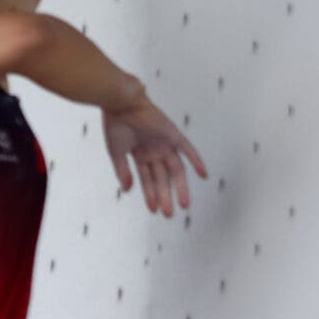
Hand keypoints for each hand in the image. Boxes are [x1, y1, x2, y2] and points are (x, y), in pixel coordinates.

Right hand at [102, 99, 208, 217]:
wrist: (120, 104)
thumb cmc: (115, 126)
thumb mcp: (116, 154)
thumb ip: (123, 172)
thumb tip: (128, 191)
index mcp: (140, 156)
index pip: (148, 180)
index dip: (150, 196)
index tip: (154, 211)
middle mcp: (154, 151)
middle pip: (163, 178)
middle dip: (165, 196)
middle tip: (169, 214)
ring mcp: (164, 144)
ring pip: (175, 170)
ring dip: (179, 187)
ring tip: (183, 205)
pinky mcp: (173, 134)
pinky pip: (188, 150)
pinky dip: (196, 161)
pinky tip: (204, 176)